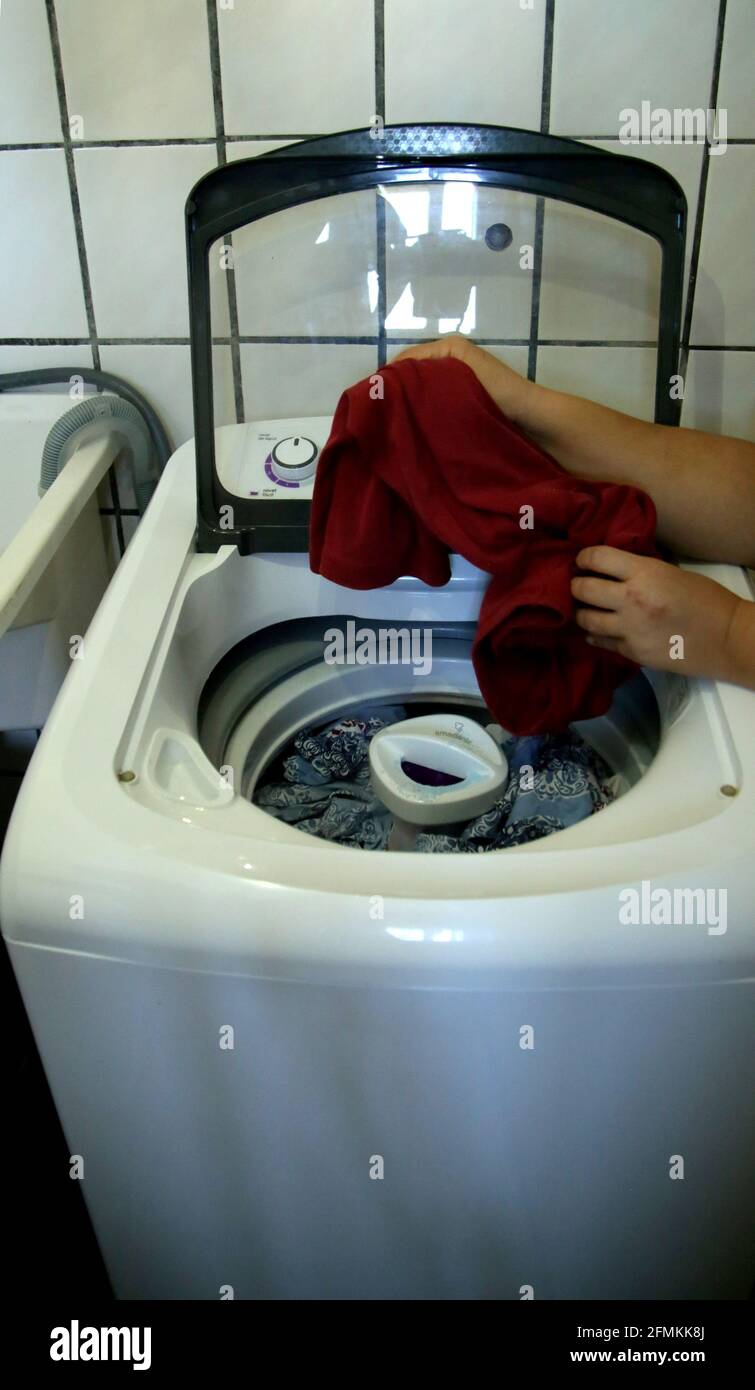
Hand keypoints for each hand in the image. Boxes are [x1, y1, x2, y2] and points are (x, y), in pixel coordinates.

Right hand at [391, 335, 533, 424]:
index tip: (373, 396)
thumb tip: (392, 381)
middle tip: (379, 410)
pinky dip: (424, 406)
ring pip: (423, 386)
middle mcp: (451, 357)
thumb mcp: (460, 374)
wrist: (530, 414)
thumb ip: (426, 373)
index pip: (408, 358)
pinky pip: (435, 397)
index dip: (390, 375)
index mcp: (450, 346)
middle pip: (414, 371)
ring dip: (410, 399)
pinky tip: (415, 421)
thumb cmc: (498, 392)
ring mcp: (457, 377)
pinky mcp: (462, 395)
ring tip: (393, 418)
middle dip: (398, 387)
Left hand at [571, 547, 742, 680]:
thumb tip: (612, 571)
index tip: (582, 561)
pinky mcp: (632, 653)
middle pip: (583, 590)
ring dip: (582, 613)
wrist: (725, 638)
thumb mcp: (670, 572)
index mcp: (644, 573)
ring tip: (586, 610)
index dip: (584, 558)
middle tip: (579, 586)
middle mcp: (630, 600)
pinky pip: (602, 642)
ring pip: (586, 620)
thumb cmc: (705, 599)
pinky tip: (599, 632)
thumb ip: (640, 571)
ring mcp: (629, 629)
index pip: (597, 558)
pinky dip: (596, 636)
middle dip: (576, 586)